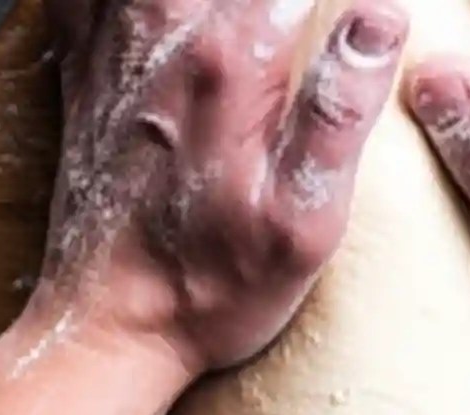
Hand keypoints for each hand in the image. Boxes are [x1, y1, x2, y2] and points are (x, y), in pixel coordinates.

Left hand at [33, 0, 407, 377]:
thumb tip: (380, 19)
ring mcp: (117, 42)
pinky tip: (180, 21)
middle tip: (305, 24)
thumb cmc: (212, 285)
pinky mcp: (88, 63)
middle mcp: (165, 31)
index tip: (357, 12)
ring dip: (220, 3)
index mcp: (229, 60)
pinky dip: (129, 5)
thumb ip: (339, 112)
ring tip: (266, 26)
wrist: (110, 326)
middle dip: (286, 0)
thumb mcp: (304, 219)